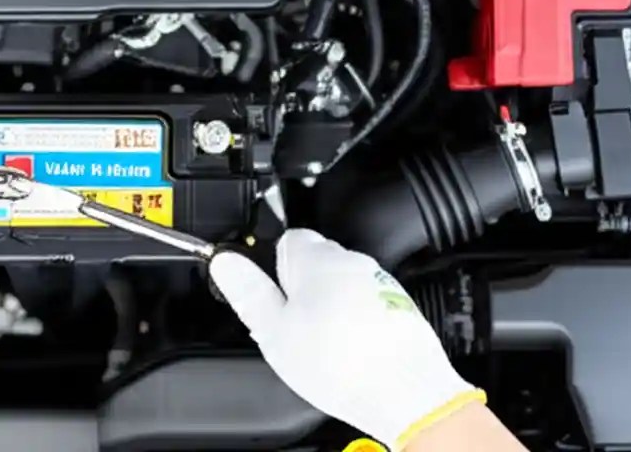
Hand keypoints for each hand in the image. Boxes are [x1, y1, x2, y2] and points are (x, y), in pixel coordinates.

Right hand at [209, 229, 483, 451]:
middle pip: (315, 261)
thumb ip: (248, 291)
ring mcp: (380, 282)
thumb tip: (225, 262)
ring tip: (323, 345)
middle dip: (301, 288)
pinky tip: (351, 350)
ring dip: (329, 304)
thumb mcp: (274, 331)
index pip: (288, 238)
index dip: (274, 268)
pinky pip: (366, 303)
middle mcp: (353, 261)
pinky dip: (356, 320)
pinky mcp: (398, 305)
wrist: (406, 392)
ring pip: (341, 284)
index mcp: (317, 259)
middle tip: (293, 327)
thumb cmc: (341, 364)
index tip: (272, 297)